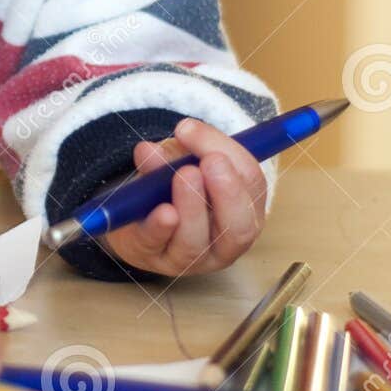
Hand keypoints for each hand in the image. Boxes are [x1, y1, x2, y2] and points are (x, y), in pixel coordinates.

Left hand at [103, 117, 266, 276]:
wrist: (138, 218)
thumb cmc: (172, 187)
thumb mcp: (178, 162)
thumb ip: (172, 153)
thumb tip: (151, 149)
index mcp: (245, 210)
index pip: (252, 182)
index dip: (231, 153)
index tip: (198, 129)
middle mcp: (225, 242)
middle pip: (240, 226)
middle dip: (229, 191)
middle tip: (212, 161)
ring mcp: (192, 259)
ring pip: (197, 242)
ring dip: (192, 208)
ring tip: (184, 176)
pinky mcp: (157, 260)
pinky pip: (158, 245)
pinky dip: (159, 227)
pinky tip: (162, 211)